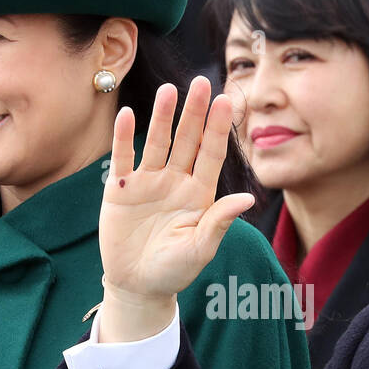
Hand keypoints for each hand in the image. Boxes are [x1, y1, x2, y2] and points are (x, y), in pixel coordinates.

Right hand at [95, 77, 252, 340]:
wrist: (137, 285)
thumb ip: (219, 222)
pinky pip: (123, 159)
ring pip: (157, 143)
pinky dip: (123, 138)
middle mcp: (175, 181)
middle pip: (186, 140)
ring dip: (162, 118)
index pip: (211, 154)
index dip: (219, 128)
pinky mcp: (119, 190)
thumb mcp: (200, 249)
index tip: (228, 100)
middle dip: (194, 112)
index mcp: (199, 194)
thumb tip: (249, 198)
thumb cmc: (174, 270)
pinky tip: (128, 115)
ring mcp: (147, 183)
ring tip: (169, 90)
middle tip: (201, 82)